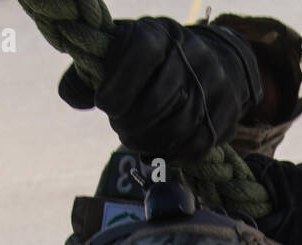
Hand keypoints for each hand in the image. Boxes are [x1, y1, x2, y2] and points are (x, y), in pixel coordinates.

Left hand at [58, 17, 261, 162]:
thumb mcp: (121, 53)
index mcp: (160, 34)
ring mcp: (215, 84)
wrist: (212, 61)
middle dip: (131, 124)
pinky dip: (174, 155)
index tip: (104, 106)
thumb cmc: (152, 62)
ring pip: (179, 127)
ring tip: (136, 142)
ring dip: (150, 143)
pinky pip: (198, 145)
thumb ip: (88, 72)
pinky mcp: (228, 112)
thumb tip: (73, 98)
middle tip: (120, 130)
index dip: (119, 85)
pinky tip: (160, 151)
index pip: (141, 54)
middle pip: (158, 99)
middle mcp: (193, 54)